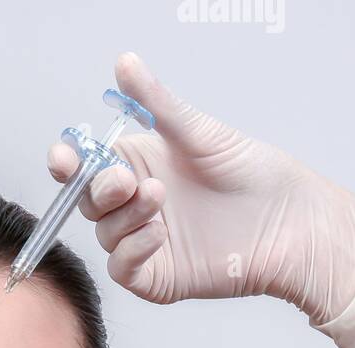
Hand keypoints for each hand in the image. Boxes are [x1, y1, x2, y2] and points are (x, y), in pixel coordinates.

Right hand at [52, 51, 354, 347]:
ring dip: (124, 216)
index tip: (64, 158)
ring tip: (159, 198)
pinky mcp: (156, 277)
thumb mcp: (198, 132)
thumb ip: (156, 102)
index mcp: (138, 166)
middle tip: (124, 179)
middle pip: (88, 202)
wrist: (289, 221)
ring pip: (105, 234)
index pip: (85, 167)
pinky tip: (158, 233)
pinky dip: (132, 250)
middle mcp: (135, 205)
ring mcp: (143, 243)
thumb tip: (125, 63)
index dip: (68, 163)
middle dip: (98, 189)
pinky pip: (123, 268)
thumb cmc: (252, 172)